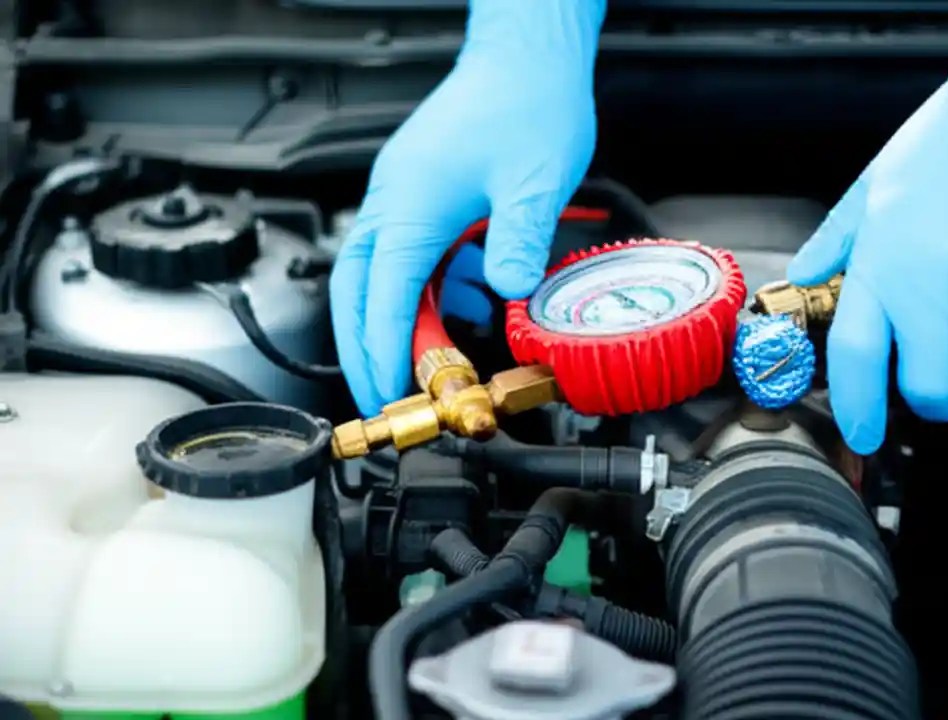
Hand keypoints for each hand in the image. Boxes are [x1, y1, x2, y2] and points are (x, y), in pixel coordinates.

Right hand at [330, 0, 604, 416]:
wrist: (528, 58)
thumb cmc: (527, 103)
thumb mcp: (535, 181)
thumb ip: (518, 240)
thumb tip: (507, 291)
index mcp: (411, 204)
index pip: (384, 295)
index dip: (383, 350)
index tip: (387, 392)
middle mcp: (395, 201)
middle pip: (359, 291)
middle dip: (366, 348)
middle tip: (383, 395)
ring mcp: (404, 198)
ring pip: (381, 277)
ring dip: (401, 322)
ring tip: (435, 359)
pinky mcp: (422, 196)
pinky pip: (409, 257)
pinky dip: (428, 290)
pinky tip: (466, 301)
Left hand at [788, 2, 947, 453]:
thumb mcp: (876, 186)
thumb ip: (837, 241)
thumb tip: (808, 274)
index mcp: (886, 270)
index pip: (855, 367)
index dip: (857, 413)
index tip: (862, 432)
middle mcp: (940, 295)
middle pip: (929, 394)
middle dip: (933, 394)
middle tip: (943, 367)